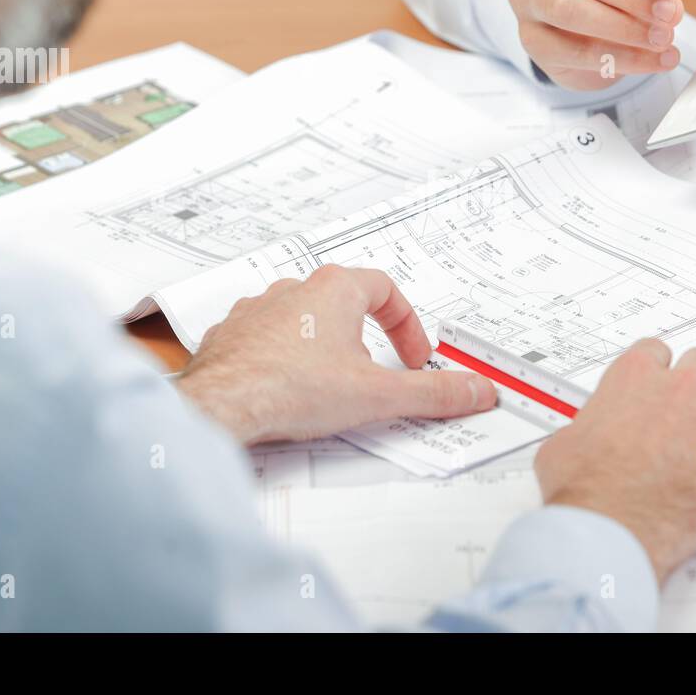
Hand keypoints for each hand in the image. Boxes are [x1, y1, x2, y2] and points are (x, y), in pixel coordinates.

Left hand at [178, 266, 495, 443]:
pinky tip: (290, 392)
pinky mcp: (232, 336)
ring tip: (333, 385)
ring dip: (324, 347)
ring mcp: (258, 311)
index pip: (386, 290)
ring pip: (303, 320)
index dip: (407, 325)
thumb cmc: (289, 388)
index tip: (414, 358)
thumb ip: (432, 394)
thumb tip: (473, 390)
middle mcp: (294, 290)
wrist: (221, 405)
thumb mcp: (378, 395)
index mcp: (334, 289)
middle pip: (344, 302)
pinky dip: (285, 359)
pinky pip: (267, 339)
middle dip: (367, 338)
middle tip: (377, 372)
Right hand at [535, 341, 695, 579]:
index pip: (657, 351)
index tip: (658, 390)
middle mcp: (678, 387)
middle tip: (690, 413)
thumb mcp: (565, 442)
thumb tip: (586, 434)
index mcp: (634, 377)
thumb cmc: (586, 490)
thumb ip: (588, 426)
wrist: (612, 528)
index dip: (658, 373)